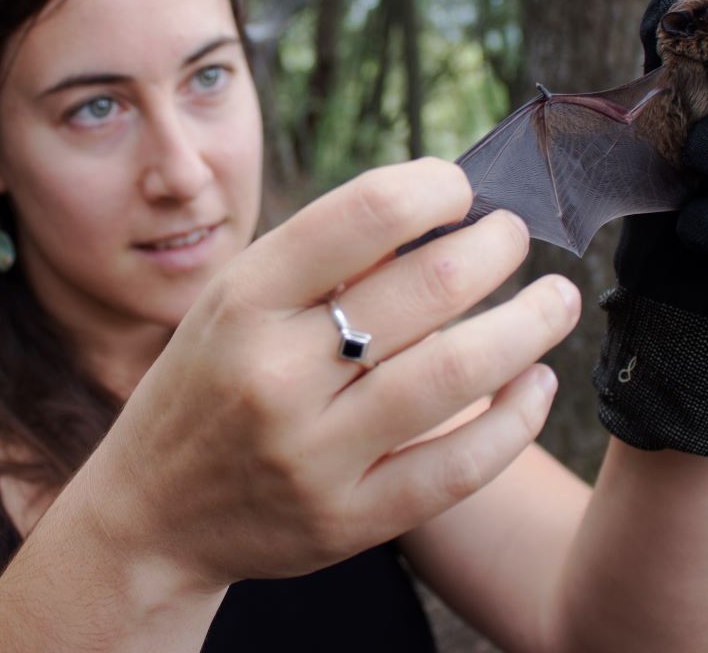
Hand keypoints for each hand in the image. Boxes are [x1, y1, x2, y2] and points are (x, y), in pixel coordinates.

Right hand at [76, 159, 580, 588]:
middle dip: (497, 247)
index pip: (362, 215)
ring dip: (530, 325)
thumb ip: (322, 259)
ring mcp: (315, 453)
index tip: (462, 188)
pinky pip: (458, 466)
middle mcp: (276, 373)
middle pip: (428, 288)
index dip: (435, 188)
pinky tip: (538, 383)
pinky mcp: (350, 519)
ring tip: (557, 300)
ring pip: (457, 372)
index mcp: (244, 299)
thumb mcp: (234, 304)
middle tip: (516, 236)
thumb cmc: (207, 384)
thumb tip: (439, 208)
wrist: (150, 515)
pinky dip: (516, 419)